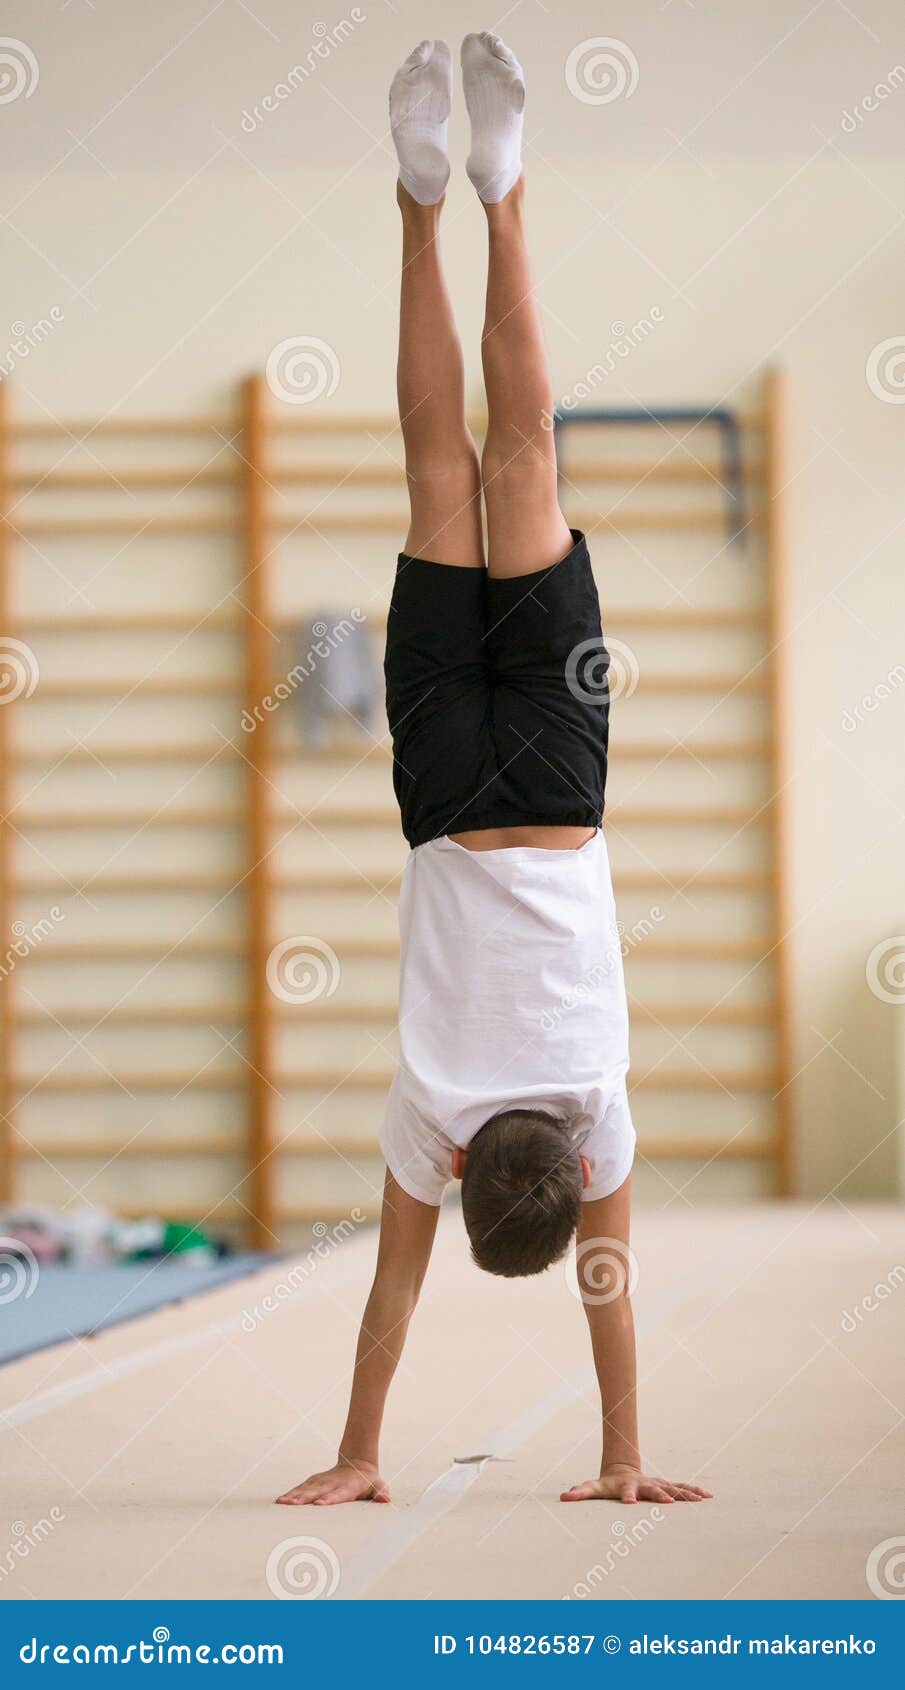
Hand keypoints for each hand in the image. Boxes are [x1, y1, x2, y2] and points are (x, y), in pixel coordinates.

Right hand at [275, 1460, 389, 1505]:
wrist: (358, 1464)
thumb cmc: (369, 1482)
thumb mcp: (379, 1486)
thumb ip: (381, 1492)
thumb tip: (386, 1499)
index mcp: (347, 1486)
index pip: (338, 1493)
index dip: (329, 1498)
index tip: (320, 1504)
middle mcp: (332, 1482)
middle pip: (318, 1490)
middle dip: (305, 1498)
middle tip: (293, 1505)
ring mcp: (321, 1481)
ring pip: (306, 1488)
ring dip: (294, 1495)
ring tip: (281, 1503)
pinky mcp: (314, 1482)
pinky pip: (301, 1488)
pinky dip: (291, 1494)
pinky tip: (280, 1501)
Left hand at [561, 1464, 711, 1503]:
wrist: (621, 1470)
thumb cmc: (606, 1485)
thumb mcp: (592, 1488)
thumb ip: (580, 1492)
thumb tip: (564, 1497)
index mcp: (627, 1487)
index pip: (626, 1492)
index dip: (628, 1497)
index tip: (630, 1503)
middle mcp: (645, 1484)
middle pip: (654, 1489)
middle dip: (662, 1495)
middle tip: (669, 1502)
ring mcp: (657, 1484)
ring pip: (673, 1487)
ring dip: (685, 1493)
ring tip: (701, 1499)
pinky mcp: (665, 1486)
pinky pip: (682, 1488)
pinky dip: (694, 1491)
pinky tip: (708, 1497)